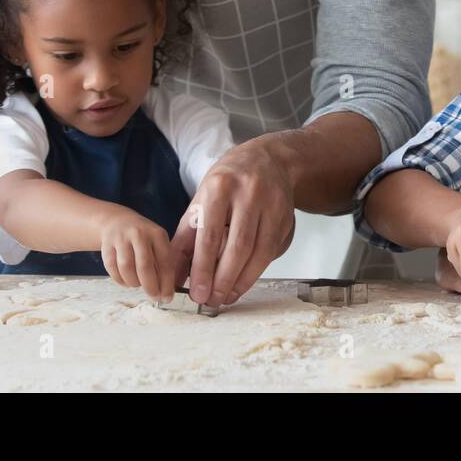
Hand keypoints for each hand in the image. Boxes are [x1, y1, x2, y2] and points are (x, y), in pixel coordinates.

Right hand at [98, 209, 177, 301]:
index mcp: (157, 233)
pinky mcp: (106, 245)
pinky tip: (126, 281)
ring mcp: (121, 239)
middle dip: (150, 286)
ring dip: (134, 282)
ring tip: (138, 285)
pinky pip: (112, 268)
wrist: (118, 221)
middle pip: (145, 265)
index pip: (164, 261)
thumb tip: (166, 290)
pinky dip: (120, 280)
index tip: (167, 297)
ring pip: (126, 268)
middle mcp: (139, 234)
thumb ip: (162, 262)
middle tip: (154, 297)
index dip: (166, 282)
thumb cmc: (143, 238)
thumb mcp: (157, 242)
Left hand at [170, 134, 296, 308]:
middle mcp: (248, 193)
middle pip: (238, 246)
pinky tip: (243, 282)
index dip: (203, 268)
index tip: (198, 293)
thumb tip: (174, 276)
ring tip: (226, 296)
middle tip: (211, 300)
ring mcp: (272, 204)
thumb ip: (186, 238)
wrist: (268, 160)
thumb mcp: (201, 201)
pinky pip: (271, 251)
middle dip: (224, 279)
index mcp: (219, 188)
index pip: (210, 235)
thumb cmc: (227, 183)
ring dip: (242, 281)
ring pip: (259, 252)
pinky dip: (256, 271)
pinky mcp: (286, 216)